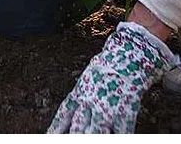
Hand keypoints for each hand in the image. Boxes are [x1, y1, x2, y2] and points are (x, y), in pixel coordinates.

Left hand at [47, 21, 179, 133]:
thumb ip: (87, 88)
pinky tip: (119, 139)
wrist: (132, 46)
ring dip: (94, 137)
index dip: (56, 128)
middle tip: (71, 141)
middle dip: (74, 137)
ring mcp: (108, 103)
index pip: (64, 113)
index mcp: (82, 89)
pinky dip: (120, 136)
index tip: (48, 136)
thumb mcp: (93, 71)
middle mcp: (92, 98)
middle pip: (78, 127)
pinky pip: (122, 127)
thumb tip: (82, 101)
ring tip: (91, 143)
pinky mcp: (126, 104)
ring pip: (96, 130)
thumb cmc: (115, 57)